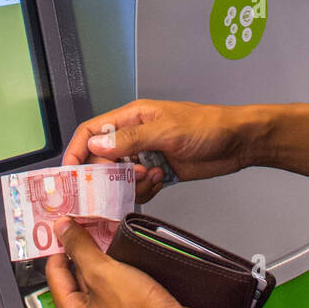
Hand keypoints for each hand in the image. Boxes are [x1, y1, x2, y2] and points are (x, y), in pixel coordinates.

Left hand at [45, 217, 221, 307]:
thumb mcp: (104, 274)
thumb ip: (80, 249)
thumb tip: (61, 230)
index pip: (55, 274)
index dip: (61, 246)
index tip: (68, 225)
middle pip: (78, 277)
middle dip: (85, 251)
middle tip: (91, 226)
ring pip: (103, 281)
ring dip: (107, 259)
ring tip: (112, 237)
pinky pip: (123, 288)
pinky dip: (125, 271)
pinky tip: (131, 256)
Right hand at [61, 99, 250, 201]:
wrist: (238, 143)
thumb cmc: (207, 126)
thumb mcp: (166, 130)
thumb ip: (130, 138)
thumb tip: (96, 144)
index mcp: (132, 117)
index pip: (92, 131)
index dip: (77, 150)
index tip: (70, 173)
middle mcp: (135, 136)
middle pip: (102, 159)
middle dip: (105, 175)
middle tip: (117, 184)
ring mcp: (146, 155)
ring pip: (120, 176)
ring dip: (129, 184)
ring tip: (151, 179)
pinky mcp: (159, 172)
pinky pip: (139, 187)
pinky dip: (144, 190)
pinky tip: (160, 182)